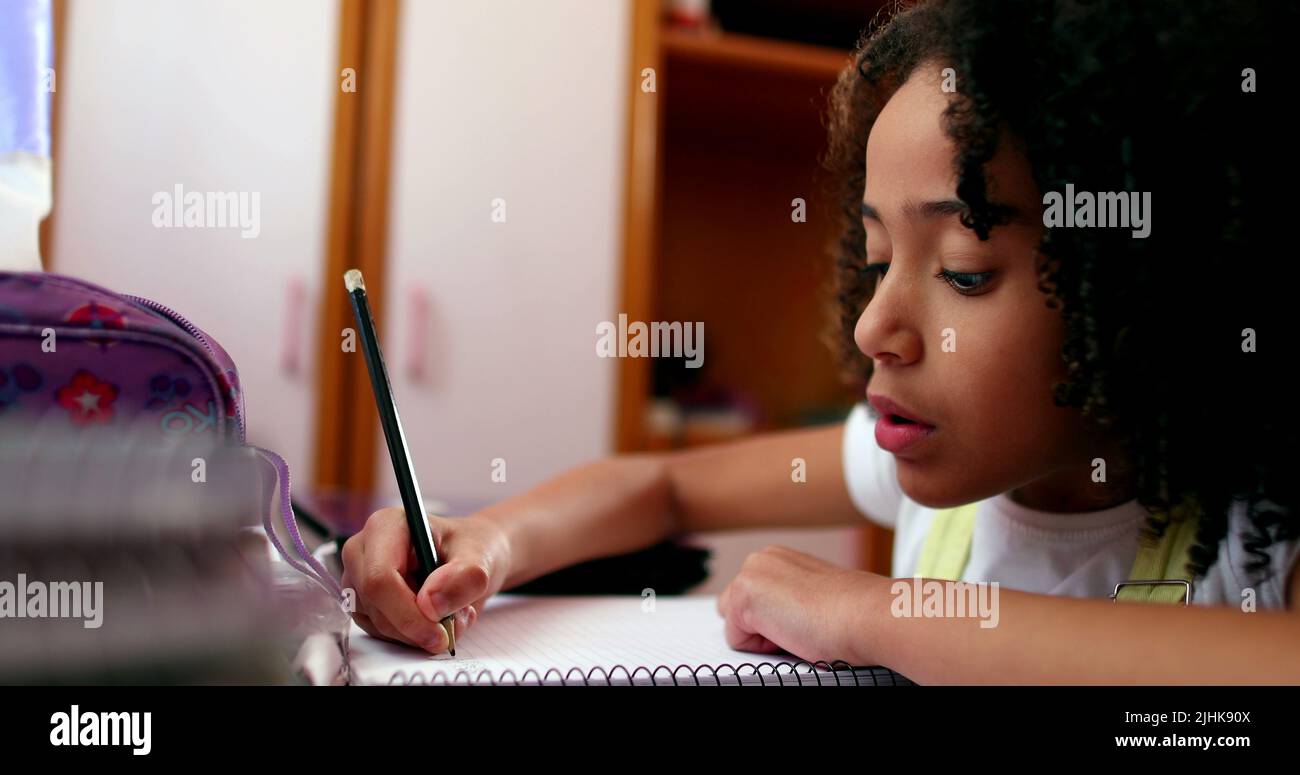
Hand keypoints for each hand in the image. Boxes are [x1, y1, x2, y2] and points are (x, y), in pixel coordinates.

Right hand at [340, 508, 514, 653]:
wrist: (469, 557)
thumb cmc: (470, 547)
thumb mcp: (480, 557)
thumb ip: (464, 578)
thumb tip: (430, 605)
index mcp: (385, 526)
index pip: (380, 579)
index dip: (407, 614)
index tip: (439, 633)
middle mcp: (363, 550)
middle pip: (376, 606)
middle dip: (417, 626)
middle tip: (455, 623)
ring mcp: (359, 578)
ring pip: (378, 624)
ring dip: (419, 632)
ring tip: (453, 613)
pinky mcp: (364, 602)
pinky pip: (381, 633)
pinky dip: (412, 635)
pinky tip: (435, 618)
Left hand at [716, 545, 882, 665]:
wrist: (865, 615)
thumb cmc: (853, 613)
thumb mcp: (816, 598)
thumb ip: (790, 599)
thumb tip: (779, 620)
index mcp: (778, 559)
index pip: (754, 601)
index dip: (776, 622)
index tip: (803, 621)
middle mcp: (760, 560)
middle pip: (735, 611)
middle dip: (761, 627)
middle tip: (802, 627)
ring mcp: (749, 575)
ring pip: (735, 626)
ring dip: (761, 637)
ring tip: (798, 629)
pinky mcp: (743, 596)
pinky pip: (736, 640)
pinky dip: (761, 647)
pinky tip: (791, 633)